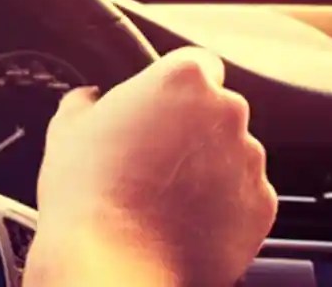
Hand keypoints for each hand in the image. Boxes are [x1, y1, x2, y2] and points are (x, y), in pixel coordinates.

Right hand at [25, 47, 276, 286]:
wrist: (115, 266)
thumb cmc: (89, 195)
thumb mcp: (68, 130)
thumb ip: (86, 100)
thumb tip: (90, 98)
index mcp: (183, 79)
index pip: (196, 65)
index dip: (176, 89)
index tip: (158, 111)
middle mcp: (227, 112)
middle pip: (218, 109)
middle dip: (193, 130)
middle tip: (154, 159)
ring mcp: (250, 161)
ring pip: (233, 154)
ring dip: (209, 168)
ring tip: (166, 197)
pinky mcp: (262, 206)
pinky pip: (245, 197)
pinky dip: (223, 206)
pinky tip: (184, 221)